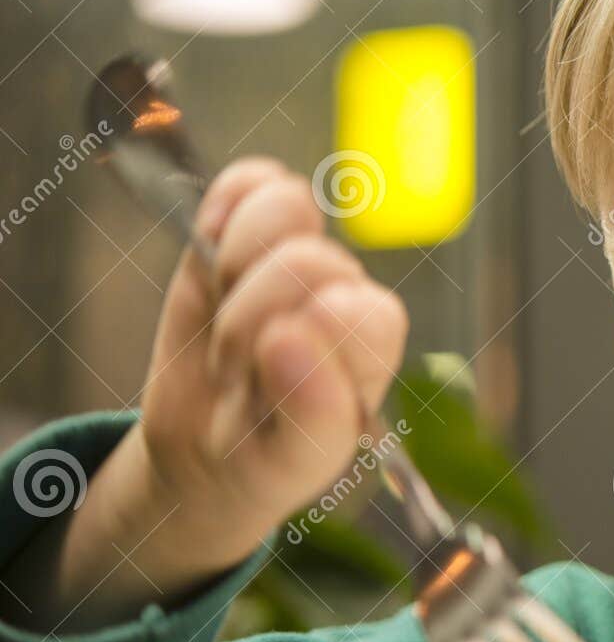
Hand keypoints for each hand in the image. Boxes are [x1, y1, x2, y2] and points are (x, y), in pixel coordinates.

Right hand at [4, 157, 407, 630]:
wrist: (212, 447)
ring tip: (222, 316)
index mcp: (374, 342)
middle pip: (308, 261)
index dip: (308, 334)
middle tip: (233, 368)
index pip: (362, 308)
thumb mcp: (293, 459)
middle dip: (250, 319)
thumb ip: (310, 410)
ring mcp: (296, 255)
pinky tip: (211, 244)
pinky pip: (251, 182)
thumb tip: (288, 336)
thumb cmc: (269, 455)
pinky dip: (226, 204)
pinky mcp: (246, 232)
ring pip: (283, 207)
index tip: (269, 374)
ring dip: (234, 264)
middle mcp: (345, 289)